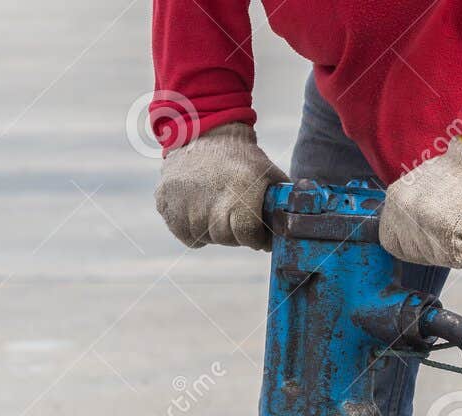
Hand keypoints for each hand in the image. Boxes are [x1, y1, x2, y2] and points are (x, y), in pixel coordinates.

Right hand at [155, 123, 287, 250]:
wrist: (203, 130)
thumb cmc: (242, 158)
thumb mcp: (269, 173)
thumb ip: (284, 202)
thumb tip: (297, 226)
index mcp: (239, 194)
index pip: (248, 237)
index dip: (256, 237)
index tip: (259, 231)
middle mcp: (208, 203)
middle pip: (226, 239)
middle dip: (235, 231)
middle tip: (236, 212)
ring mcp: (183, 204)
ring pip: (205, 238)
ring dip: (213, 229)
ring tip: (216, 205)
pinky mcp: (165, 203)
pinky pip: (185, 234)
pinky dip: (193, 227)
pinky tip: (199, 208)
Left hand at [379, 139, 461, 268]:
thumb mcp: (424, 186)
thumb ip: (413, 209)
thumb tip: (414, 239)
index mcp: (395, 197)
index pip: (390, 242)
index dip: (413, 249)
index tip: (431, 244)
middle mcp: (403, 209)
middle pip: (412, 253)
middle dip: (434, 252)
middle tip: (454, 239)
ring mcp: (422, 218)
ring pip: (434, 257)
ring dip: (453, 253)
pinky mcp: (445, 227)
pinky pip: (456, 258)